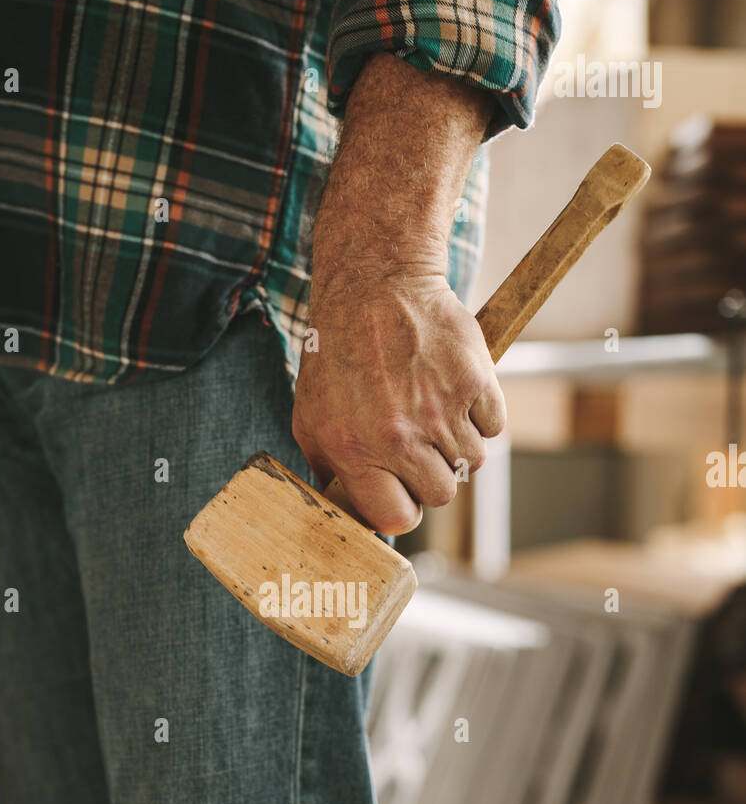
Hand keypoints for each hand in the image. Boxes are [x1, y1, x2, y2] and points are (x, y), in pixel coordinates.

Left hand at [292, 267, 504, 534]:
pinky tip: (455, 394)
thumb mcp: (310, 413)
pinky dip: (482, 416)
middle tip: (421, 450)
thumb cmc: (339, 352)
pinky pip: (493, 427)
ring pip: (472, 464)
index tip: (401, 496)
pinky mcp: (474, 383)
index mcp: (355, 450)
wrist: (376, 285)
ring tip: (436, 415)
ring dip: (459, 447)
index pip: (396, 518)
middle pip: (441, 495)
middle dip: (433, 477)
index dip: (401, 510)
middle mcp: (399, 437)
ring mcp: (440, 411)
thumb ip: (324, 463)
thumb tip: (336, 504)